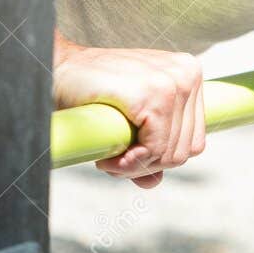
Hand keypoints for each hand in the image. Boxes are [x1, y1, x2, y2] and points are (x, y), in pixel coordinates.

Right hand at [52, 36, 205, 187]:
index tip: (130, 157)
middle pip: (185, 149)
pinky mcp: (152, 94)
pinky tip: (109, 158)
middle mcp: (187, 74)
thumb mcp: (129, 120)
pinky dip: (131, 163)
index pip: (193, 139)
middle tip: (114, 161)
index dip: (161, 157)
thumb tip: (153, 182)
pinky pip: (154, 149)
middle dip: (148, 165)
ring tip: (110, 158)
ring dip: (136, 167)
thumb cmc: (93, 92)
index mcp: (189, 74)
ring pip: (170, 153)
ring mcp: (172, 82)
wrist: (60, 70)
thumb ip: (147, 148)